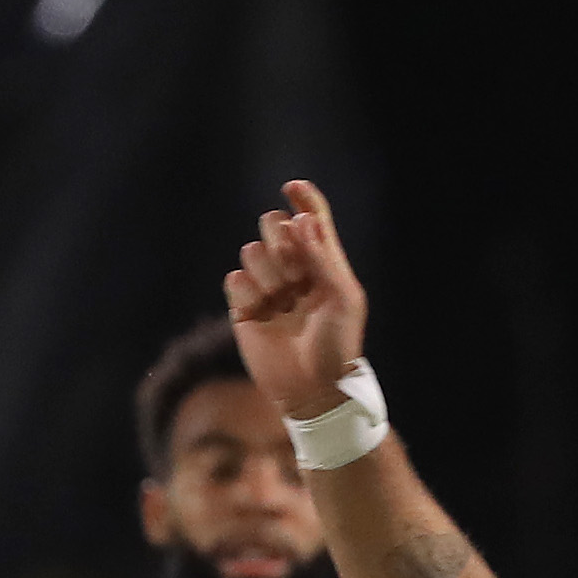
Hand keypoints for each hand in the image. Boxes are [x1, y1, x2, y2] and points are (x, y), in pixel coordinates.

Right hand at [223, 178, 370, 419]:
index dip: (303, 199)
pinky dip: (248, 291)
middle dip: (281, 237)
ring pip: (252, 249)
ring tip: (283, 301)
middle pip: (274, 225)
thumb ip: (324, 257)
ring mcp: (268, 287)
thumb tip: (303, 219)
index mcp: (323, 265)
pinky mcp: (244, 307)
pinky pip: (235, 279)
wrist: (313, 389)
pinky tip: (262, 312)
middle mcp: (294, 270)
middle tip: (295, 268)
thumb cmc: (337, 345)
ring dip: (268, 271)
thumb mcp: (342, 299)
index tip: (293, 188)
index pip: (311, 219)